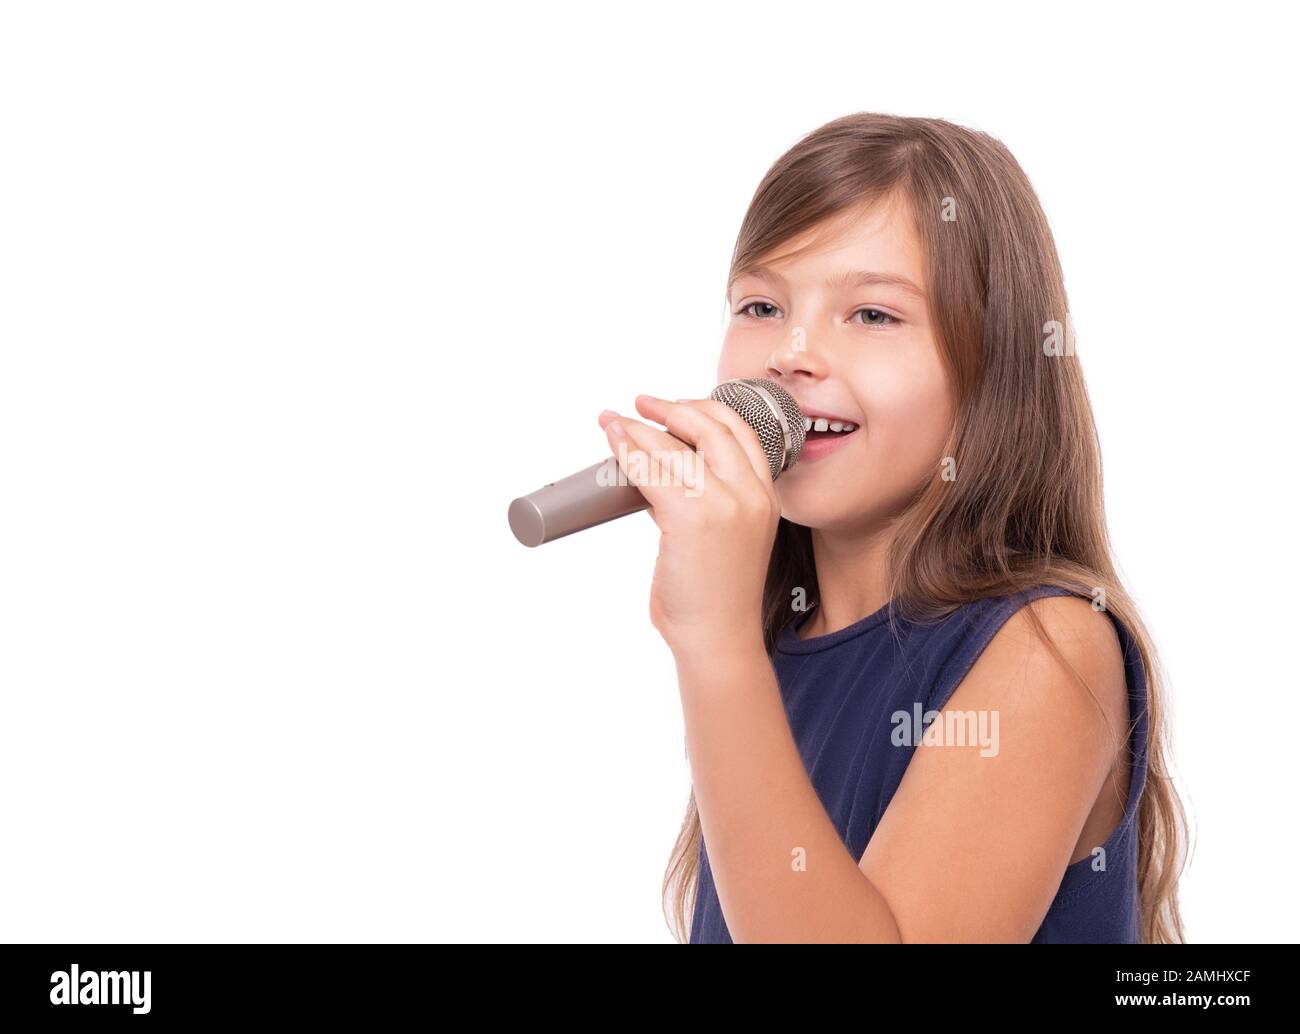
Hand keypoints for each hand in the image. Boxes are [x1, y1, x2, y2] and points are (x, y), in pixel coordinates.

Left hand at [596, 393, 777, 659]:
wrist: (719, 637)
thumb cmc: (715, 596)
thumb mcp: (726, 537)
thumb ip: (703, 502)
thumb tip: (656, 474)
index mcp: (765, 497)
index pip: (739, 432)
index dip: (704, 410)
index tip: (674, 407)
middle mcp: (750, 494)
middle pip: (709, 427)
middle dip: (670, 409)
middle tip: (639, 405)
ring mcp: (722, 504)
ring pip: (673, 448)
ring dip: (637, 429)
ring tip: (613, 423)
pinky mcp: (690, 517)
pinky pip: (650, 472)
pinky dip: (626, 452)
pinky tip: (613, 444)